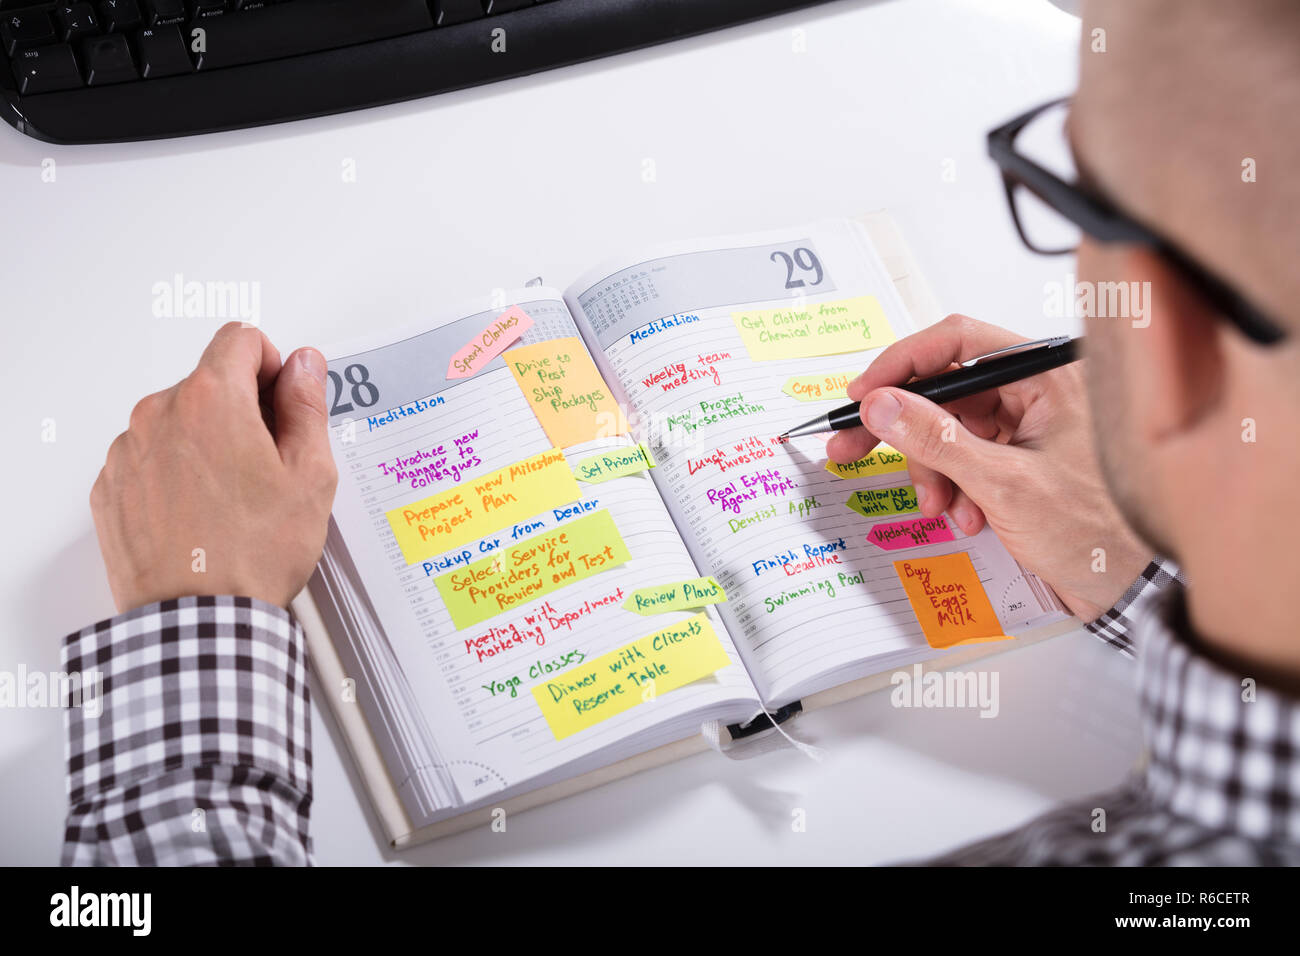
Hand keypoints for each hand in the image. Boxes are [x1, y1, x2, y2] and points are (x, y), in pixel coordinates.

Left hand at [91, 323, 338, 611]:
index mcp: (212, 400)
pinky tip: (202, 515)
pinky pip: (149, 458)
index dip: (273, 366)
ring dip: (207, 442)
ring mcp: (128, 452)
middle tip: (269, 466)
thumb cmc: (253, 554)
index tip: (282, 404)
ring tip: (234, 499)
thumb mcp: (310, 475)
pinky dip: (175, 473)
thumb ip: (307, 406)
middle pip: (209, 382)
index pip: (241, 339)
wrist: (199, 620)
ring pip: (178, 420)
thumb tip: (304, 366)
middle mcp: (159, 415)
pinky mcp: (111, 488)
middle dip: (243, 409)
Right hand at [826, 314, 1151, 621]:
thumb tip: (883, 406)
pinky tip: (966, 516)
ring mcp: (1029, 428)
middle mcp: (1037, 393)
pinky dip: (952, 488)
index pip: (958, 342)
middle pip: (945, 390)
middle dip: (903, 429)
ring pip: (948, 430)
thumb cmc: (1099, 532)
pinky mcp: (1020, 461)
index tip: (862, 394)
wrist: (1134, 588)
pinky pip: (964, 459)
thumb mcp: (1006, 485)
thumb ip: (938, 441)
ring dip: (932, 471)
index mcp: (1048, 376)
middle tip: (852, 447)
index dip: (902, 364)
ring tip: (942, 507)